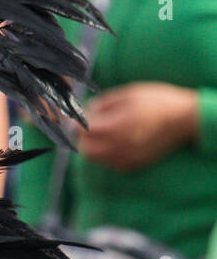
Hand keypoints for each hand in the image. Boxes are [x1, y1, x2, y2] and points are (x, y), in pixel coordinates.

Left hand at [75, 82, 198, 172]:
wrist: (186, 118)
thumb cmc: (157, 101)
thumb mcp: (127, 93)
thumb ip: (102, 104)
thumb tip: (86, 111)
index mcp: (116, 126)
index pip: (83, 131)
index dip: (74, 124)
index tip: (71, 118)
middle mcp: (120, 145)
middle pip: (86, 149)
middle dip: (81, 138)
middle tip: (85, 127)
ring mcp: (129, 157)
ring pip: (98, 159)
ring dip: (93, 147)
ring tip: (100, 134)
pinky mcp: (137, 163)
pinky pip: (112, 164)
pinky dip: (107, 155)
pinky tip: (114, 143)